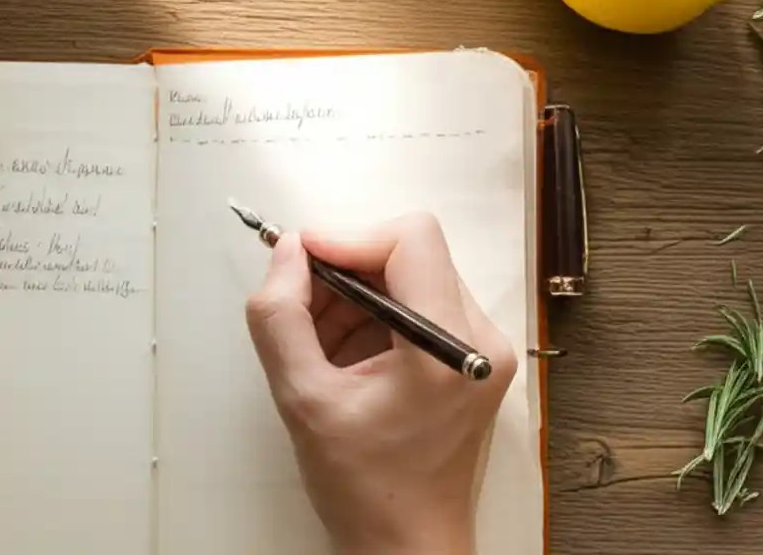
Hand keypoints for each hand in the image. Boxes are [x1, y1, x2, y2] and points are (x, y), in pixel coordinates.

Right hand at [244, 213, 516, 554]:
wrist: (407, 543)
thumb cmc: (364, 487)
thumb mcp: (302, 398)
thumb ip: (281, 316)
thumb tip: (287, 253)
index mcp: (450, 347)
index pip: (411, 239)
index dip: (348, 238)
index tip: (302, 260)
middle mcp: (480, 339)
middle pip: (410, 254)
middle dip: (346, 271)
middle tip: (301, 308)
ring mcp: (480, 349)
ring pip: (410, 277)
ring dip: (355, 296)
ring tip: (319, 346)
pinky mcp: (470, 359)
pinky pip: (418, 306)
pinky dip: (372, 317)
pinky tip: (343, 357)